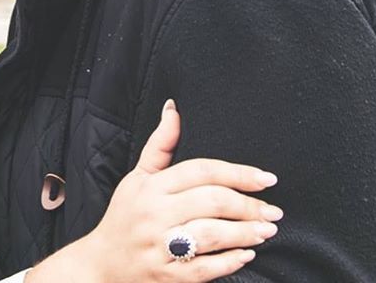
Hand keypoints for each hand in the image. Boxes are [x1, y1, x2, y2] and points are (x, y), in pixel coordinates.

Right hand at [28, 100, 281, 282]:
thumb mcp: (138, 175)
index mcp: (152, 186)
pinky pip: (202, 269)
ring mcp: (160, 246)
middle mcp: (155, 213)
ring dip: (244, 233)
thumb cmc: (125, 214)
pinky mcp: (165, 276)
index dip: (237, 172)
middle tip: (273, 210)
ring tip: (267, 230)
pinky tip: (246, 255)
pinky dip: (228, 263)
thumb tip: (174, 108)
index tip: (266, 178)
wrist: (102, 264)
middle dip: (248, 205)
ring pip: (210, 235)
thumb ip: (161, 143)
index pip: (201, 171)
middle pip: (210, 201)